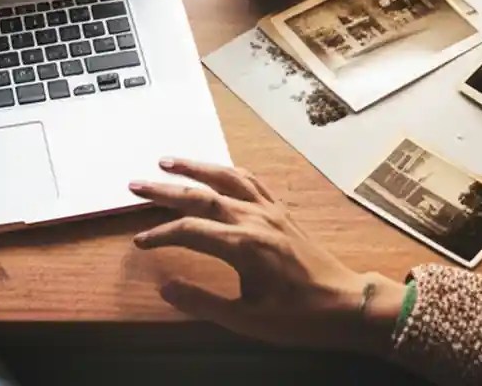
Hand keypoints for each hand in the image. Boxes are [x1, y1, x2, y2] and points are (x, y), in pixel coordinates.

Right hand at [129, 159, 406, 353]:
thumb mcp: (246, 320)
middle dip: (165, 189)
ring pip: (226, 179)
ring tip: (168, 161)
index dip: (160, 235)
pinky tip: (217, 170)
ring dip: (195, 167)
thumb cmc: (298, 317)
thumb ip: (202, 302)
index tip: (140, 242)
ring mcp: (270, 212)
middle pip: (202, 196)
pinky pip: (251, 182)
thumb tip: (165, 287)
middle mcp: (255, 221)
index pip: (189, 232)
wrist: (345, 305)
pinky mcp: (282, 212)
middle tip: (136, 184)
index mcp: (244, 247)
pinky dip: (228, 171)